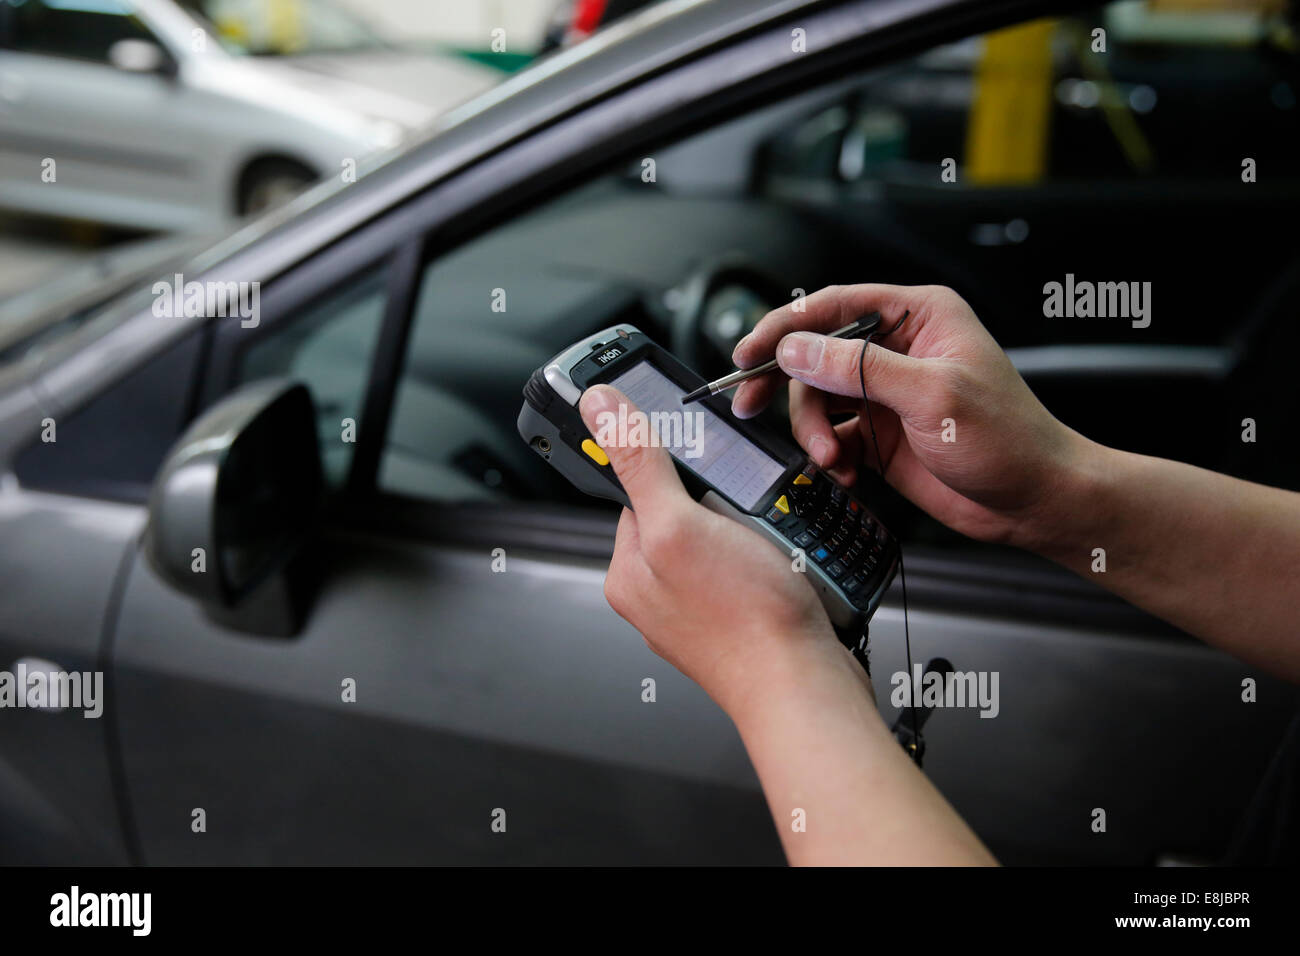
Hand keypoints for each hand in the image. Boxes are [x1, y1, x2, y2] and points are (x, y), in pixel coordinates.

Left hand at [578, 384, 866, 718]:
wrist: (806, 689)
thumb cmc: (745, 623)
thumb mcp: (681, 524)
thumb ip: (639, 465)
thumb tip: (598, 410)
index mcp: (628, 572)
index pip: (638, 490)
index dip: (676, 469)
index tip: (707, 467)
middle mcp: (657, 594)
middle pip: (686, 511)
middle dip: (724, 502)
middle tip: (748, 518)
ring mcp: (701, 610)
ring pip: (726, 537)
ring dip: (756, 527)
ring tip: (772, 546)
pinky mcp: (741, 619)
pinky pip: (755, 567)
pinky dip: (777, 558)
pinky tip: (788, 567)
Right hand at [730, 284, 1092, 550]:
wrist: (1034, 500)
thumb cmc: (1010, 438)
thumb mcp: (932, 396)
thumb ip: (859, 369)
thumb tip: (798, 348)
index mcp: (918, 317)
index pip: (833, 306)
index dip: (785, 327)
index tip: (749, 353)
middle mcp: (898, 349)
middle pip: (815, 352)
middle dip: (784, 382)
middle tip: (749, 403)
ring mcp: (887, 392)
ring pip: (817, 399)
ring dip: (813, 431)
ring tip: (833, 459)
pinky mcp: (881, 433)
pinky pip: (832, 435)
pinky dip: (830, 456)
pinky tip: (847, 472)